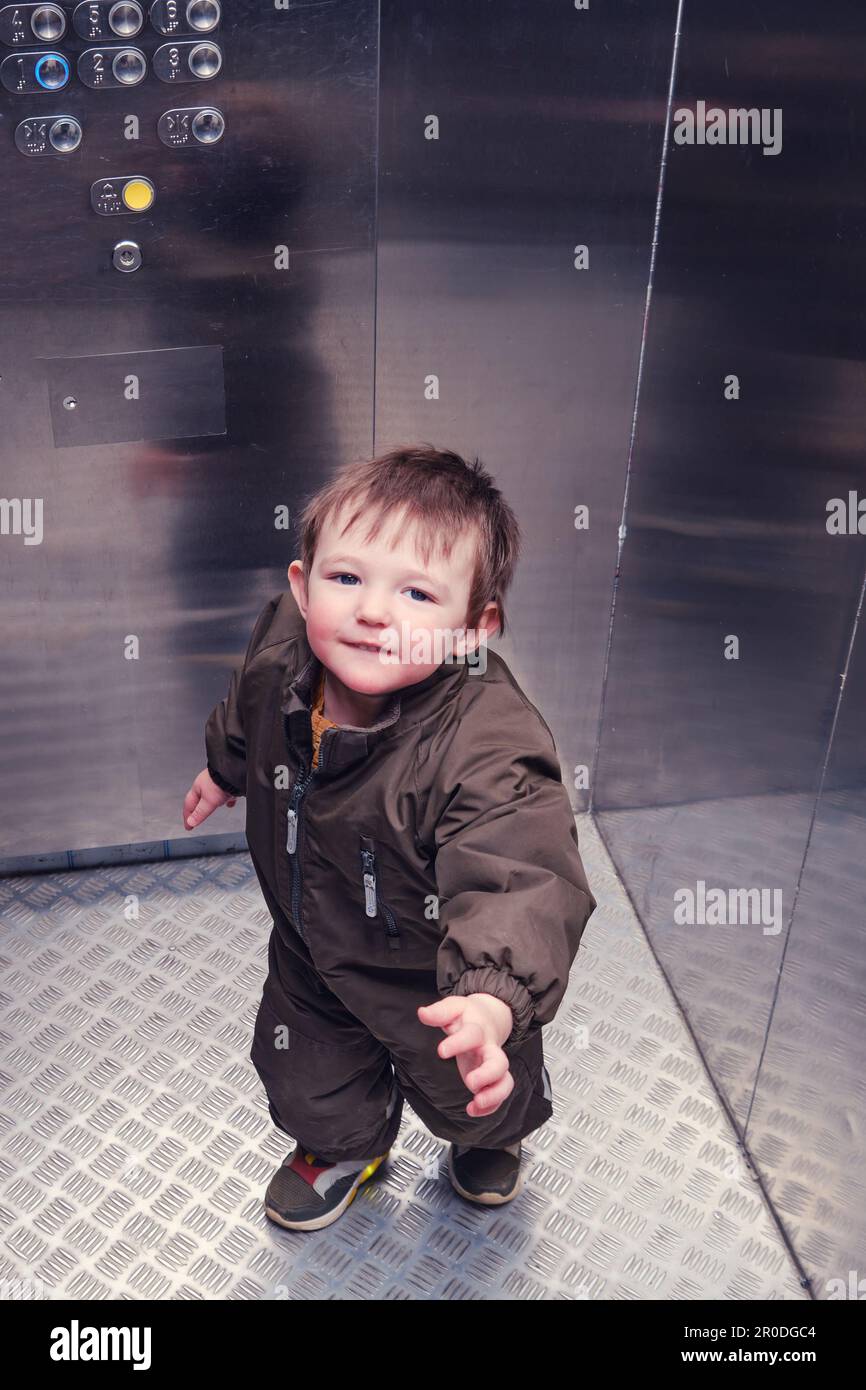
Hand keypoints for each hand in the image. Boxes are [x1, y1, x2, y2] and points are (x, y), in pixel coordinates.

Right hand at [183, 766, 237, 829]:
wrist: (235, 771)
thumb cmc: (220, 782)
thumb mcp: (208, 802)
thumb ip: (200, 812)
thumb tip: (191, 822)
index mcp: (197, 787)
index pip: (188, 804)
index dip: (187, 816)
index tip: (188, 826)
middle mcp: (206, 784)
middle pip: (199, 799)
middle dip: (197, 809)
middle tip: (196, 819)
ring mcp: (216, 782)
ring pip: (211, 796)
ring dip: (211, 804)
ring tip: (212, 810)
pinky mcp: (227, 782)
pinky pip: (225, 793)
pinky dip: (226, 800)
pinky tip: (230, 803)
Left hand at [417, 993, 514, 1117]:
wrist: (488, 1018)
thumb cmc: (468, 1016)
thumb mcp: (453, 1007)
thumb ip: (439, 1012)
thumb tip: (422, 1013)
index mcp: (478, 1030)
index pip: (472, 1035)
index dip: (458, 1043)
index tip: (441, 1051)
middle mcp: (489, 1049)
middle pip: (499, 1062)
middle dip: (487, 1075)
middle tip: (470, 1082)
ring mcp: (492, 1065)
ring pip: (505, 1081)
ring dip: (494, 1095)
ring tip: (477, 1102)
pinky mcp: (492, 1078)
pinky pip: (499, 1094)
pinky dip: (490, 1106)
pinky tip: (473, 1110)